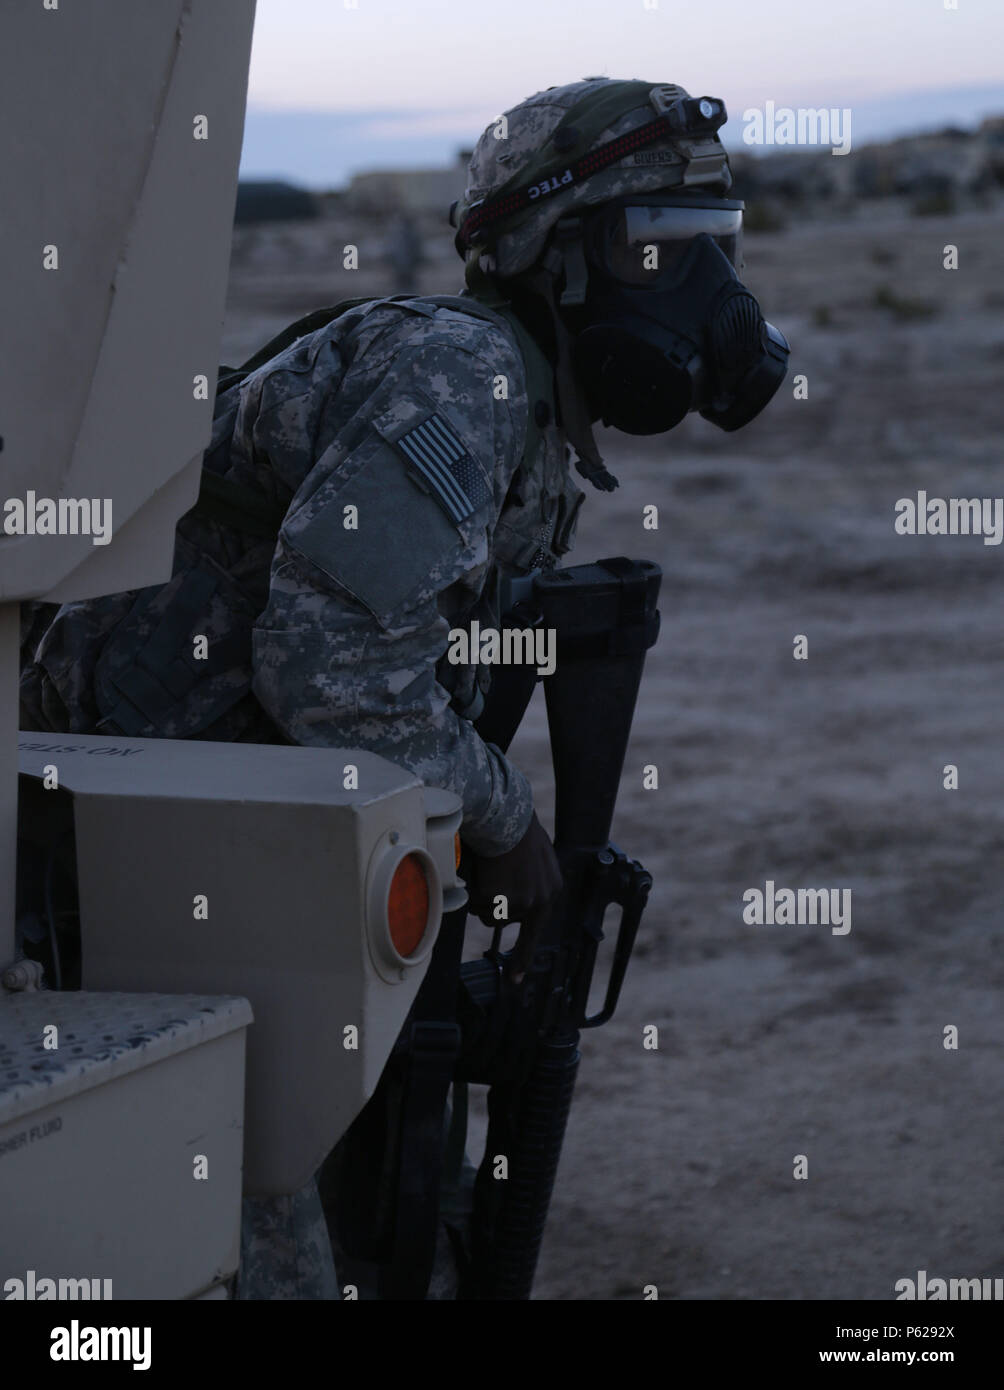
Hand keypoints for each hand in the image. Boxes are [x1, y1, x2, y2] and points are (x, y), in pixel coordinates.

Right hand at [466, 812, 562, 980]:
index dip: (521, 958)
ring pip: (486, 914)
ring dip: (481, 895)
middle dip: (491, 902)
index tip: (513, 981)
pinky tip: (482, 867)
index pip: (535, 933)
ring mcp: (518, 902)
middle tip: (494, 876)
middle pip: (502, 920)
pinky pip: (473, 902)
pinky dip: (471, 887)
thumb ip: (532, 883)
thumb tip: (514, 905)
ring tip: (490, 868)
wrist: (508, 814)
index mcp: (550, 892)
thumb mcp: (537, 859)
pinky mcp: (497, 898)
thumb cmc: (518, 829)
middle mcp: (538, 902)